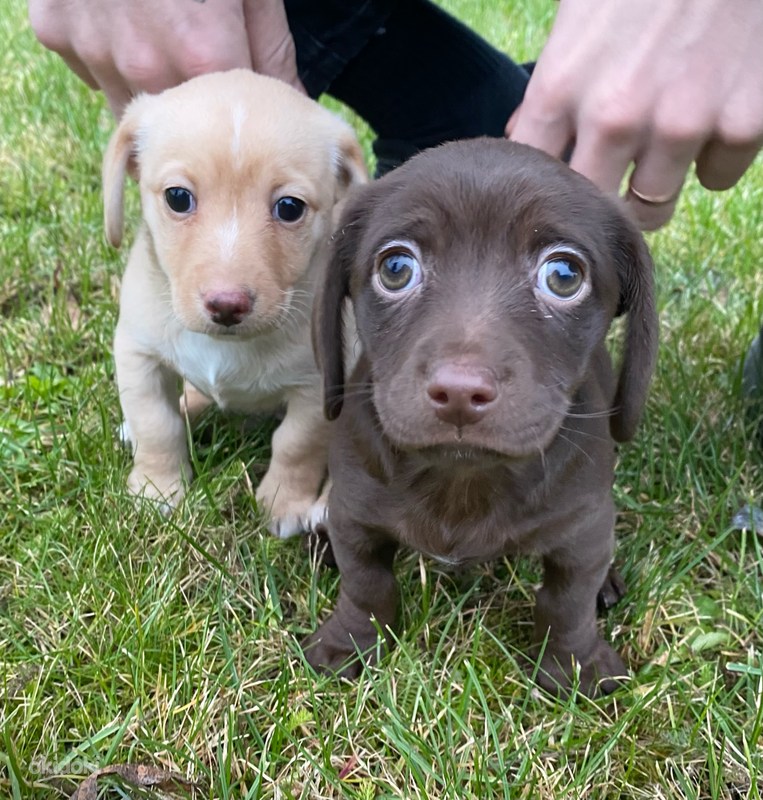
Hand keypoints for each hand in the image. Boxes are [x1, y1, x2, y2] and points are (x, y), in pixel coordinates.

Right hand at [28, 0, 302, 116]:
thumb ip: (272, 48)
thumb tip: (296, 101)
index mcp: (201, 50)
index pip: (232, 124)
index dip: (243, 118)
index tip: (248, 113)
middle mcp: (145, 64)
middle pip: (183, 126)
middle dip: (199, 117)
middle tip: (206, 88)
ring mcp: (93, 48)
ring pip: (130, 107)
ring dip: (152, 93)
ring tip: (163, 52)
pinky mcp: (55, 31)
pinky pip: (91, 70)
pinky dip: (109, 59)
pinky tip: (121, 23)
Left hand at [508, 0, 762, 229]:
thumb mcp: (577, 18)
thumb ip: (551, 87)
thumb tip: (523, 135)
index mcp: (561, 88)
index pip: (534, 175)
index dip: (549, 182)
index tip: (563, 179)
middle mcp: (615, 117)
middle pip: (593, 206)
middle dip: (602, 198)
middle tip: (617, 175)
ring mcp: (680, 124)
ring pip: (655, 206)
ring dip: (657, 182)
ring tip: (666, 134)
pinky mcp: (742, 125)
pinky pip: (717, 178)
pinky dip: (715, 156)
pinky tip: (713, 113)